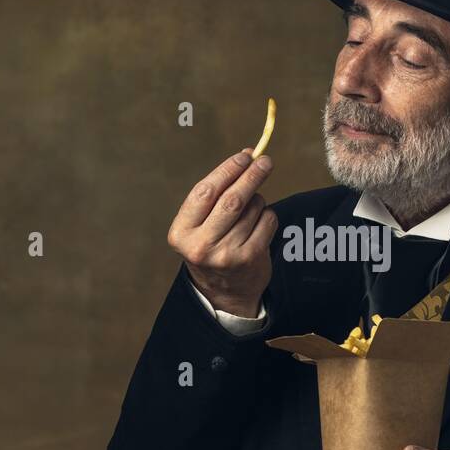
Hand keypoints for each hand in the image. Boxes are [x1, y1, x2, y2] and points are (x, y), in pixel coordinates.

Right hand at [168, 150, 276, 315]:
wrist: (226, 293)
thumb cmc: (212, 247)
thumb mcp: (200, 225)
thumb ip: (216, 194)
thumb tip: (246, 157)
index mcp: (181, 232)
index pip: (205, 191)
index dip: (227, 170)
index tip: (244, 156)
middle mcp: (201, 245)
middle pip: (232, 199)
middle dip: (251, 175)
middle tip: (265, 161)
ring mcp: (226, 254)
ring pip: (252, 209)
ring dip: (258, 199)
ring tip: (252, 207)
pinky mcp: (250, 259)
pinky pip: (267, 222)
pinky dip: (268, 215)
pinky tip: (260, 223)